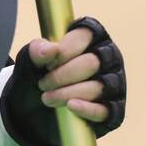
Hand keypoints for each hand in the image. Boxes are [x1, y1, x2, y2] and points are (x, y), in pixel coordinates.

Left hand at [1, 16, 126, 145]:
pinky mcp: (114, 108)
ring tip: (47, 98)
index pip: (85, 35)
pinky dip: (87, 108)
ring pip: (97, 86)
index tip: (47, 64)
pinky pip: (106, 109)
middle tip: (42, 84)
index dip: (64, 50)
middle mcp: (108, 57)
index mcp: (91, 37)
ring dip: (67, 93)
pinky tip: (70, 106)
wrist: (36, 107)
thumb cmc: (39, 75)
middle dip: (62, 75)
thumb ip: (37, 50)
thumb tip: (51, 49)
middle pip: (91, 62)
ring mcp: (115, 83)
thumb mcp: (31, 60)